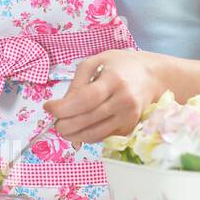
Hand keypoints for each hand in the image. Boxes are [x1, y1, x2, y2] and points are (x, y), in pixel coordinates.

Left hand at [43, 50, 164, 142]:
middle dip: (64, 124)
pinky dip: (87, 136)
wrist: (151, 77)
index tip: (48, 108)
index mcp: (114, 80)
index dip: (64, 107)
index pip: (86, 99)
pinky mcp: (129, 128)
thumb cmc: (120, 65)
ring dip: (73, 135)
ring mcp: (129, 117)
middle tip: (53, 121)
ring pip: (95, 133)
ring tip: (62, 128)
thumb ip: (77, 82)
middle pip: (88, 119)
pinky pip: (103, 137)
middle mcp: (124, 101)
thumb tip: (62, 104)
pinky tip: (78, 130)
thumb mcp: (95, 62)